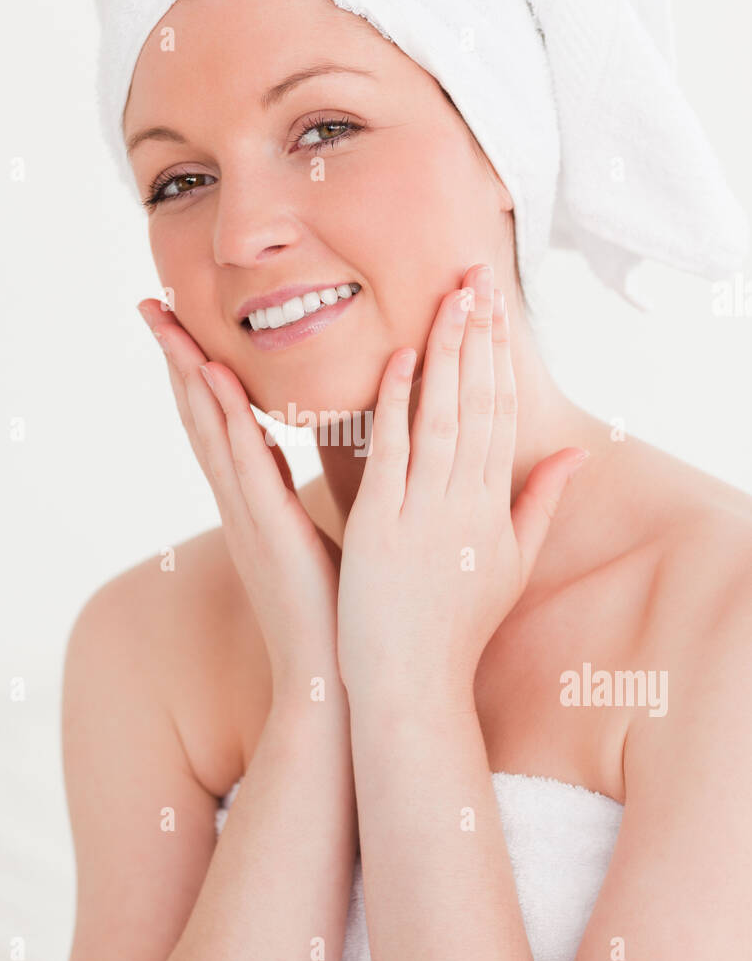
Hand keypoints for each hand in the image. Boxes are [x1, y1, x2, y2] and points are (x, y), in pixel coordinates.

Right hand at [137, 298, 341, 690]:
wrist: (327, 680)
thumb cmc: (334, 611)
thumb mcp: (318, 536)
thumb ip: (304, 496)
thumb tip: (325, 455)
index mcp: (253, 502)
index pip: (220, 422)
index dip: (197, 371)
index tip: (180, 323)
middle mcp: (239, 503)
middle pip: (200, 415)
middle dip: (175, 356)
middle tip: (149, 302)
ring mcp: (247, 517)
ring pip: (210, 430)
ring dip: (188, 373)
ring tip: (166, 322)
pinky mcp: (269, 531)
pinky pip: (244, 465)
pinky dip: (228, 419)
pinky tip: (216, 380)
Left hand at [336, 264, 588, 706]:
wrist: (410, 684)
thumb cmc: (456, 626)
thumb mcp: (512, 564)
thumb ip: (541, 504)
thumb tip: (579, 456)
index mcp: (494, 509)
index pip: (503, 417)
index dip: (500, 358)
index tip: (495, 308)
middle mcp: (465, 504)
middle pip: (479, 405)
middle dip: (478, 338)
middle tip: (474, 276)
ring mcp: (424, 513)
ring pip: (443, 418)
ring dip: (448, 355)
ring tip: (451, 298)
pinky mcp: (380, 526)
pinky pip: (394, 453)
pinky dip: (399, 405)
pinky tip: (402, 359)